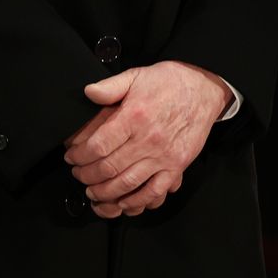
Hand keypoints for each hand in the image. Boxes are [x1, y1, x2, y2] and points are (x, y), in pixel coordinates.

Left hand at [63, 61, 232, 218]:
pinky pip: (153, 192)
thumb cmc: (170, 82)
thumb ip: (110, 86)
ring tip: (93, 190)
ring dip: (104, 192)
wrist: (205, 89)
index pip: (97, 146)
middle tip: (78, 174)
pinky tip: (123, 201)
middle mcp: (148, 139)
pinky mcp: (177, 166)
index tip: (72, 157)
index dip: (79, 156)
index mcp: (134, 116)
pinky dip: (135, 202)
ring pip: (127, 184)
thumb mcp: (137, 75)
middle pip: (108, 169)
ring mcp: (164, 156)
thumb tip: (87, 92)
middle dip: (86, 176)